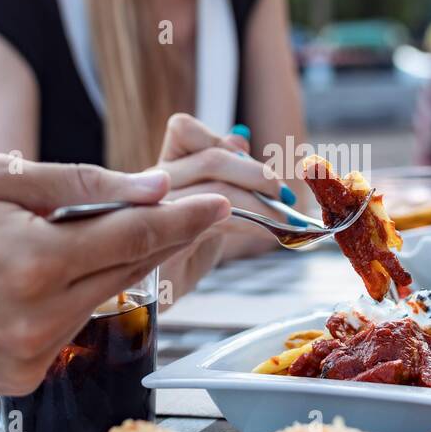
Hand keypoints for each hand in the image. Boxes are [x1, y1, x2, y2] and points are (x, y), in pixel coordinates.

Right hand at [0, 155, 229, 393]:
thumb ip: (83, 185)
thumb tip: (154, 187)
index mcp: (37, 264)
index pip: (136, 237)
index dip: (184, 218)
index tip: (221, 203)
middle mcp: (40, 321)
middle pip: (129, 272)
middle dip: (161, 238)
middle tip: (195, 208)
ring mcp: (30, 358)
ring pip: (100, 301)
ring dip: (109, 267)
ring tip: (88, 233)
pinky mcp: (19, 380)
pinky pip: (69, 329)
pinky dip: (71, 299)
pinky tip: (43, 275)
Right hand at [154, 114, 297, 278]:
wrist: (147, 301)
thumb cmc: (175, 258)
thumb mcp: (202, 212)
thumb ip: (217, 176)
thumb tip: (239, 137)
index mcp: (160, 171)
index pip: (184, 130)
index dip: (224, 142)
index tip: (254, 165)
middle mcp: (152, 185)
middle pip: (210, 157)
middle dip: (257, 173)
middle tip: (283, 194)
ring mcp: (155, 211)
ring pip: (216, 187)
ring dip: (259, 200)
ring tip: (282, 217)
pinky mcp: (165, 243)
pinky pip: (217, 219)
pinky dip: (253, 222)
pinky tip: (268, 231)